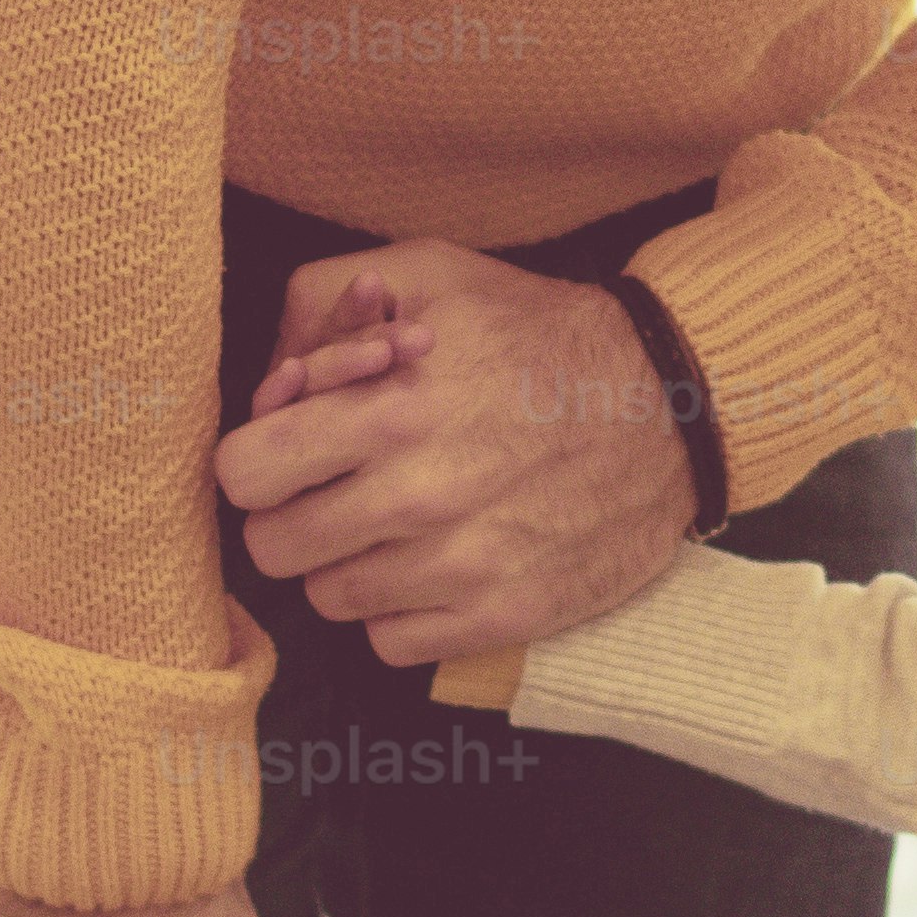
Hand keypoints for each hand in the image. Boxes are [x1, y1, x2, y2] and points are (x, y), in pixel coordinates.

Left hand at [209, 244, 696, 666]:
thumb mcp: (432, 274)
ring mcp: (462, 565)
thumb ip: (325, 306)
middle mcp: (419, 496)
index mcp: (390, 408)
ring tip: (395, 521)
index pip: (245, 472)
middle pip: (274, 546)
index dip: (258, 458)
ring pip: (329, 597)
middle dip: (294, 513)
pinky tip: (434, 562)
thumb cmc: (541, 336)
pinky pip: (391, 642)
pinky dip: (400, 610)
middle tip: (335, 490)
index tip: (288, 453)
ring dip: (348, 562)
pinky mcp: (503, 616)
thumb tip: (270, 384)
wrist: (672, 406)